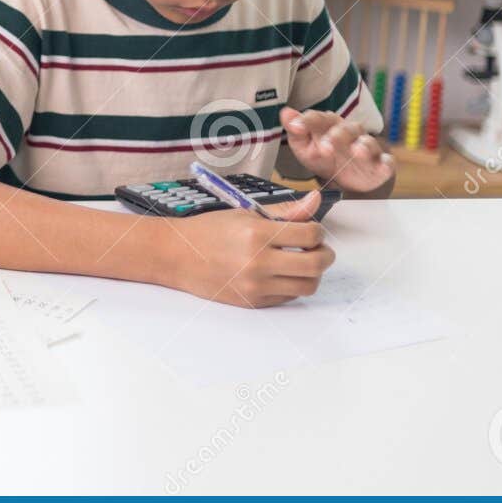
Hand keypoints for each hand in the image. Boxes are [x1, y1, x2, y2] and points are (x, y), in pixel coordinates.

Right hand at [160, 192, 334, 307]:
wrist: (176, 256)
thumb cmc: (209, 231)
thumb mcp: (245, 214)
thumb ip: (284, 212)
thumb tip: (315, 200)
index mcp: (257, 234)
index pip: (311, 234)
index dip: (318, 231)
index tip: (312, 230)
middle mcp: (258, 262)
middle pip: (316, 264)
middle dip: (325, 255)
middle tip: (318, 249)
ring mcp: (256, 285)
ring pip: (308, 286)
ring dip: (311, 273)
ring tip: (299, 262)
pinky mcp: (253, 301)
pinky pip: (288, 297)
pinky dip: (291, 284)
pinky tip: (279, 273)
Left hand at [279, 106, 393, 192]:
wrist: (344, 178)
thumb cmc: (323, 156)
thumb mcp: (304, 146)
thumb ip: (296, 130)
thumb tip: (285, 112)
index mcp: (330, 125)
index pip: (319, 118)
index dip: (307, 121)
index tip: (295, 127)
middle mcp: (350, 133)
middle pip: (346, 129)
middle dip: (337, 136)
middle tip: (326, 147)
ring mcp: (367, 148)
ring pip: (368, 142)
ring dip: (363, 146)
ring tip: (357, 151)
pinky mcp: (380, 165)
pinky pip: (387, 162)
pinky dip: (386, 163)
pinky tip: (383, 166)